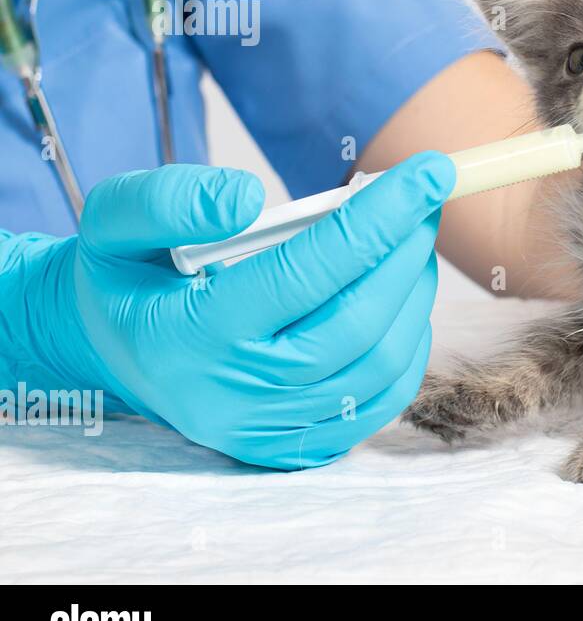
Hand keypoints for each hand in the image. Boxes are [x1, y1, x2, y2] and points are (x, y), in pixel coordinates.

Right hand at [0, 154, 454, 468]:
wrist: (115, 350)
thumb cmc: (128, 275)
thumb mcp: (115, 219)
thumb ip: (170, 200)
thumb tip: (247, 197)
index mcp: (191, 336)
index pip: (305, 274)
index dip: (377, 220)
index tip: (428, 174)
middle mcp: (234, 394)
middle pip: (357, 324)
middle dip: (405, 254)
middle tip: (424, 202)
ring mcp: (269, 429)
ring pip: (381, 366)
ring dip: (415, 296)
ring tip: (411, 244)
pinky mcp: (296, 446)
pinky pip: (380, 401)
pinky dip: (409, 345)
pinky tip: (401, 300)